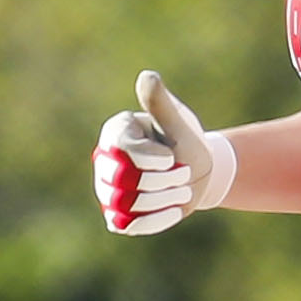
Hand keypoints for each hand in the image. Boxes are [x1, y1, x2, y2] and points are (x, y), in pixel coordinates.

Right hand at [92, 70, 238, 233]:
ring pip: (123, 205)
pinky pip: (128, 224)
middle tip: (183, 174)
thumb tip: (147, 76)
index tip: (172, 157)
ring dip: (162, 200)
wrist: (197, 173)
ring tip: (184, 191)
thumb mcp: (178, 121)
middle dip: (158, 181)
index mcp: (115, 132)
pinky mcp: (115, 215)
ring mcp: (106, 190)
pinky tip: (176, 209)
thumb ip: (160, 104)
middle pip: (120, 180)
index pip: (121, 150)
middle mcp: (104, 161)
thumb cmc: (186, 140)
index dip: (148, 158)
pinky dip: (156, 219)